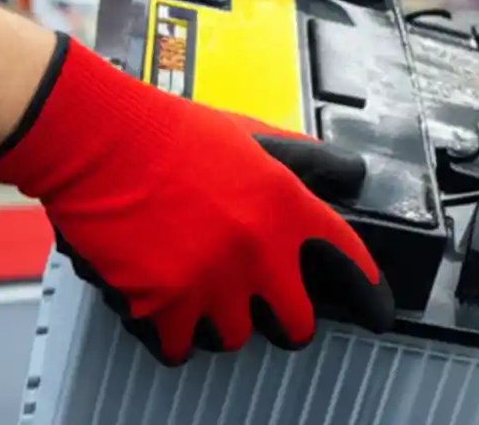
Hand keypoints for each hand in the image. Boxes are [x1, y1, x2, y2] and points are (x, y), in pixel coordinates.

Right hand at [0, 34, 393, 365]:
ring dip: (221, 323)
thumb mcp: (254, 136)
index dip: (369, 294)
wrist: (99, 139)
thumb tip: (350, 174)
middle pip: (297, 325)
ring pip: (235, 338)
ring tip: (203, 294)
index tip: (379, 314)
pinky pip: (179, 348)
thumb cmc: (172, 131)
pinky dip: (172, 336)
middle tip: (274, 315)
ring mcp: (213, 283)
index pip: (350, 262)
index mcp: (288, 207)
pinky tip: (166, 312)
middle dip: (289, 324)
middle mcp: (261, 252)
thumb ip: (306, 162)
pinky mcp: (162, 306)